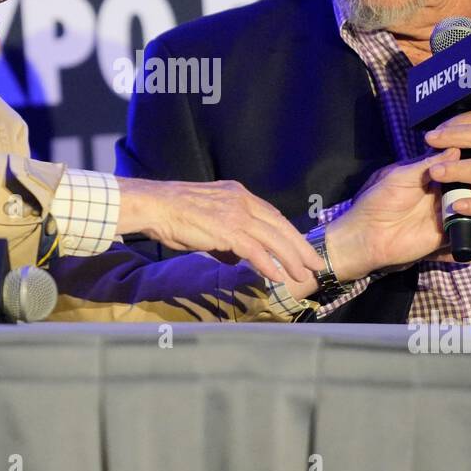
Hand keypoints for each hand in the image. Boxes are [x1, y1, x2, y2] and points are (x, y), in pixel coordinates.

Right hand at [115, 176, 321, 288]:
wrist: (155, 206)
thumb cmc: (174, 214)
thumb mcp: (206, 222)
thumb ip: (225, 240)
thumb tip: (235, 259)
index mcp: (238, 194)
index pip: (271, 214)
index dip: (288, 232)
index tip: (300, 247)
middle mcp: (241, 201)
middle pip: (280, 225)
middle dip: (300, 246)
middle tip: (315, 263)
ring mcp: (236, 214)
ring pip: (273, 238)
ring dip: (291, 258)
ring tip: (304, 275)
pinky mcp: (227, 230)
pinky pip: (256, 250)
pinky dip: (269, 264)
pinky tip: (278, 276)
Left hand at [323, 148, 470, 280]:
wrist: (365, 236)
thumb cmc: (378, 201)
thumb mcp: (400, 176)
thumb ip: (427, 164)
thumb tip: (456, 147)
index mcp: (431, 177)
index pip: (460, 168)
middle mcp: (442, 195)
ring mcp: (444, 216)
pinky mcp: (444, 238)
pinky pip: (465, 236)